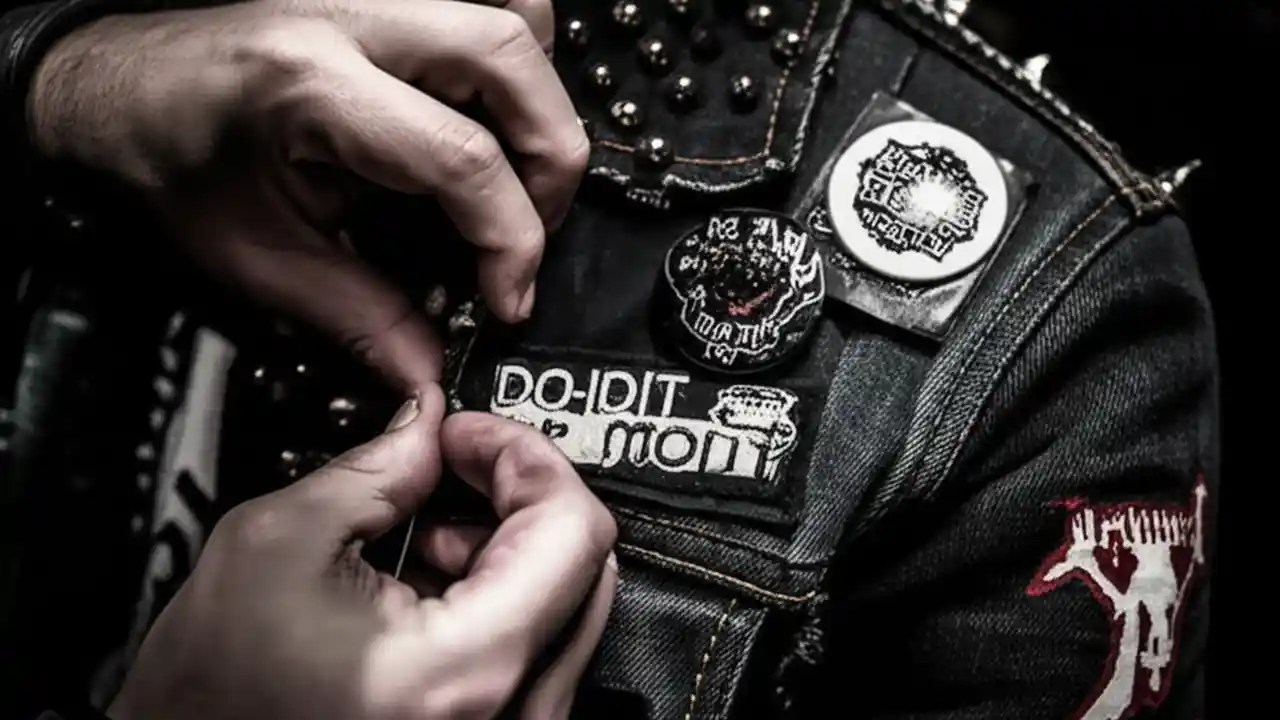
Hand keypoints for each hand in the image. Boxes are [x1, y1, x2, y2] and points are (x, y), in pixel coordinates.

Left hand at [28, 0, 586, 392]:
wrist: (119, 88)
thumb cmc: (170, 158)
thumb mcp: (255, 254)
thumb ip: (353, 314)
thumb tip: (426, 368)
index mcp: (311, 85)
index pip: (462, 157)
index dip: (510, 240)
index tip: (507, 296)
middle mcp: (352, 17)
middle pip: (512, 58)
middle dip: (552, 157)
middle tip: (535, 228)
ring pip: (516, 14)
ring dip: (540, 96)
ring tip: (517, 166)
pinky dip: (515, 56)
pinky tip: (492, 111)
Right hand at [107, 391, 617, 719]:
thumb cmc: (208, 701)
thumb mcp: (279, 544)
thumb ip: (377, 468)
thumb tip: (428, 426)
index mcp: (463, 668)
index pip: (572, 532)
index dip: (525, 458)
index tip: (474, 436)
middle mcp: (506, 714)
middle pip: (583, 567)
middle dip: (519, 495)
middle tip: (456, 463)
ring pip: (568, 606)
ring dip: (510, 544)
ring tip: (428, 527)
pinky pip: (539, 649)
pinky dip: (502, 594)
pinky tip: (434, 577)